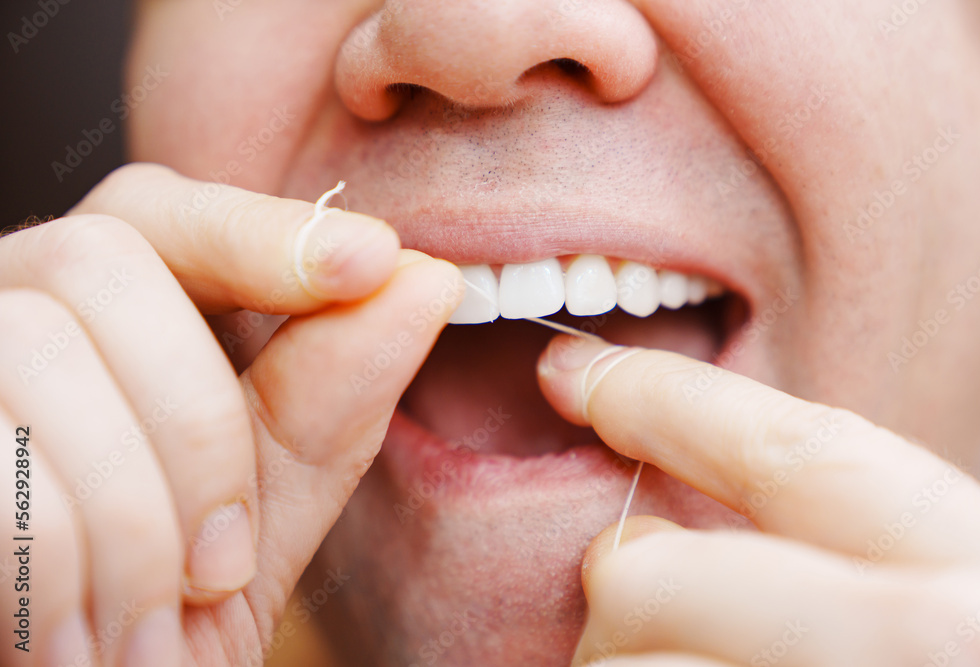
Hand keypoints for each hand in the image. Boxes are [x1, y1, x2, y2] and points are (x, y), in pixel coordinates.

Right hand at [0, 163, 460, 665]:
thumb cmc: (169, 612)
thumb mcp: (269, 499)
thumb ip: (334, 390)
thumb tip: (427, 280)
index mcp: (95, 316)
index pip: (164, 212)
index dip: (262, 229)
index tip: (370, 259)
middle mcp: (1, 315)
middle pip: (101, 258)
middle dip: (198, 420)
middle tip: (226, 560)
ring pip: (41, 349)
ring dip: (137, 513)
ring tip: (157, 616)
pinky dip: (61, 564)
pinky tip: (76, 636)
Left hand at [537, 336, 979, 666]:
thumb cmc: (957, 665)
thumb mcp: (954, 601)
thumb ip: (850, 555)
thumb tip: (665, 508)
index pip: (796, 458)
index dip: (666, 402)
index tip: (577, 375)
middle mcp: (925, 655)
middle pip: (654, 578)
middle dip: (625, 579)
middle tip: (642, 593)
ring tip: (680, 664)